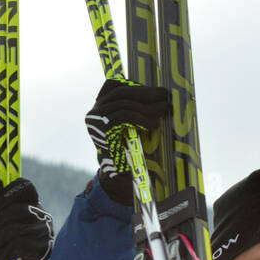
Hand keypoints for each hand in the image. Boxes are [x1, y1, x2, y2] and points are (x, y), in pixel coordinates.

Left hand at [0, 178, 53, 259]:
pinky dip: (2, 254)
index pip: (26, 186)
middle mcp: (40, 214)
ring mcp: (44, 230)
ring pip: (15, 229)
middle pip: (17, 210)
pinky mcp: (43, 248)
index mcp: (29, 202)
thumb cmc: (0, 240)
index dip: (8, 193)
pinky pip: (18, 246)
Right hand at [85, 77, 171, 205]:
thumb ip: (136, 109)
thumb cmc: (129, 149)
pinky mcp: (102, 130)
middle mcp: (94, 111)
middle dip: (146, 93)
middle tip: (165, 95)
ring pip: (125, 104)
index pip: (113, 85)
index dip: (133, 85)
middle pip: (121, 92)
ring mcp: (96, 120)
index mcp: (99, 107)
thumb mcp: (132, 125)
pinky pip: (125, 117)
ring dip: (148, 106)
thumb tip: (159, 94)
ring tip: (164, 110)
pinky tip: (154, 125)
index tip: (153, 90)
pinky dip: (142, 119)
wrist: (118, 174)